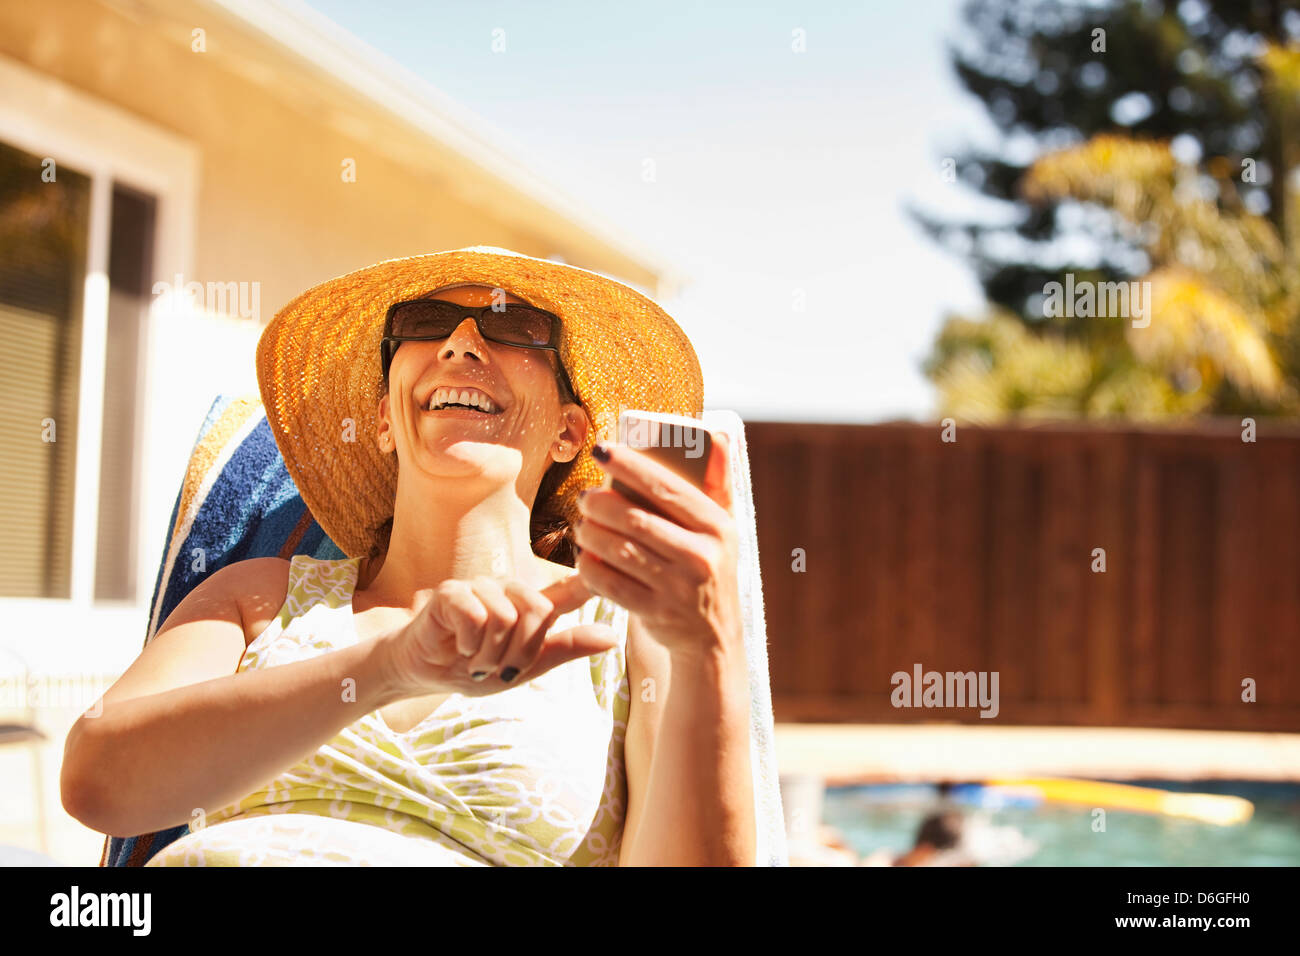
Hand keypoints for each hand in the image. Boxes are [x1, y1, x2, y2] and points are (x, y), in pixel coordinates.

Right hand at [378, 573, 618, 698]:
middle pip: (539, 612)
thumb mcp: (526, 666)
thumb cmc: (475, 666)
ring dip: (491, 654)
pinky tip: (459, 646)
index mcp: (531, 606)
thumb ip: (566, 648)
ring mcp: (482, 586)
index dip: (591, 582)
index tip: (612, 574)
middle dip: (520, 652)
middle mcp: (510, 589)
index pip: (570, 589)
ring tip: (476, 659)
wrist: (423, 673)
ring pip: (507, 618)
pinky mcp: (453, 592)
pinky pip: (478, 616)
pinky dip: (471, 643)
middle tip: (498, 667)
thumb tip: (613, 637)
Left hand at [575, 433, 743, 657]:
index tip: (602, 450)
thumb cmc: (708, 565)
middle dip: (600, 503)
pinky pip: (610, 584)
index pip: (667, 487)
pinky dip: (589, 568)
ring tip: (581, 525)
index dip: (630, 466)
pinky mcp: (656, 613)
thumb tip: (717, 435)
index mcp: (717, 526)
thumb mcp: (723, 526)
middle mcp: (701, 556)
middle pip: (635, 519)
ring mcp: (678, 588)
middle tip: (584, 497)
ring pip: (619, 551)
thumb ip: (718, 482)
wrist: (712, 634)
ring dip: (589, 533)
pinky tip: (584, 557)